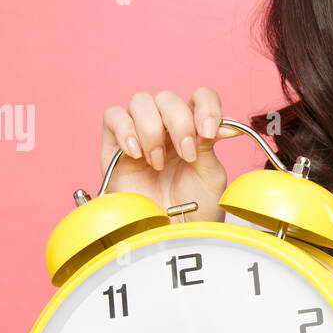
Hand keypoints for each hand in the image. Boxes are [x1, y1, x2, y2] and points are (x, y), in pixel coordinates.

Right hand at [100, 88, 239, 222]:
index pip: (199, 97)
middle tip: (185, 155)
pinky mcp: (113, 147)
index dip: (206, 107)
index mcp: (194, 130)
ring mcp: (139, 135)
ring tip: (157, 163)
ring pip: (140, 101)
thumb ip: (207, 144)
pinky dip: (126, 130)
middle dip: (179, 123)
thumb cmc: (193, 210)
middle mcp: (166, 128)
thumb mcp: (210, 175)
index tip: (210, 132)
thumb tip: (219, 123)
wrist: (169, 235)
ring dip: (152, 130)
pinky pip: (113, 116)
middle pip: (168, 98)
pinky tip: (136, 155)